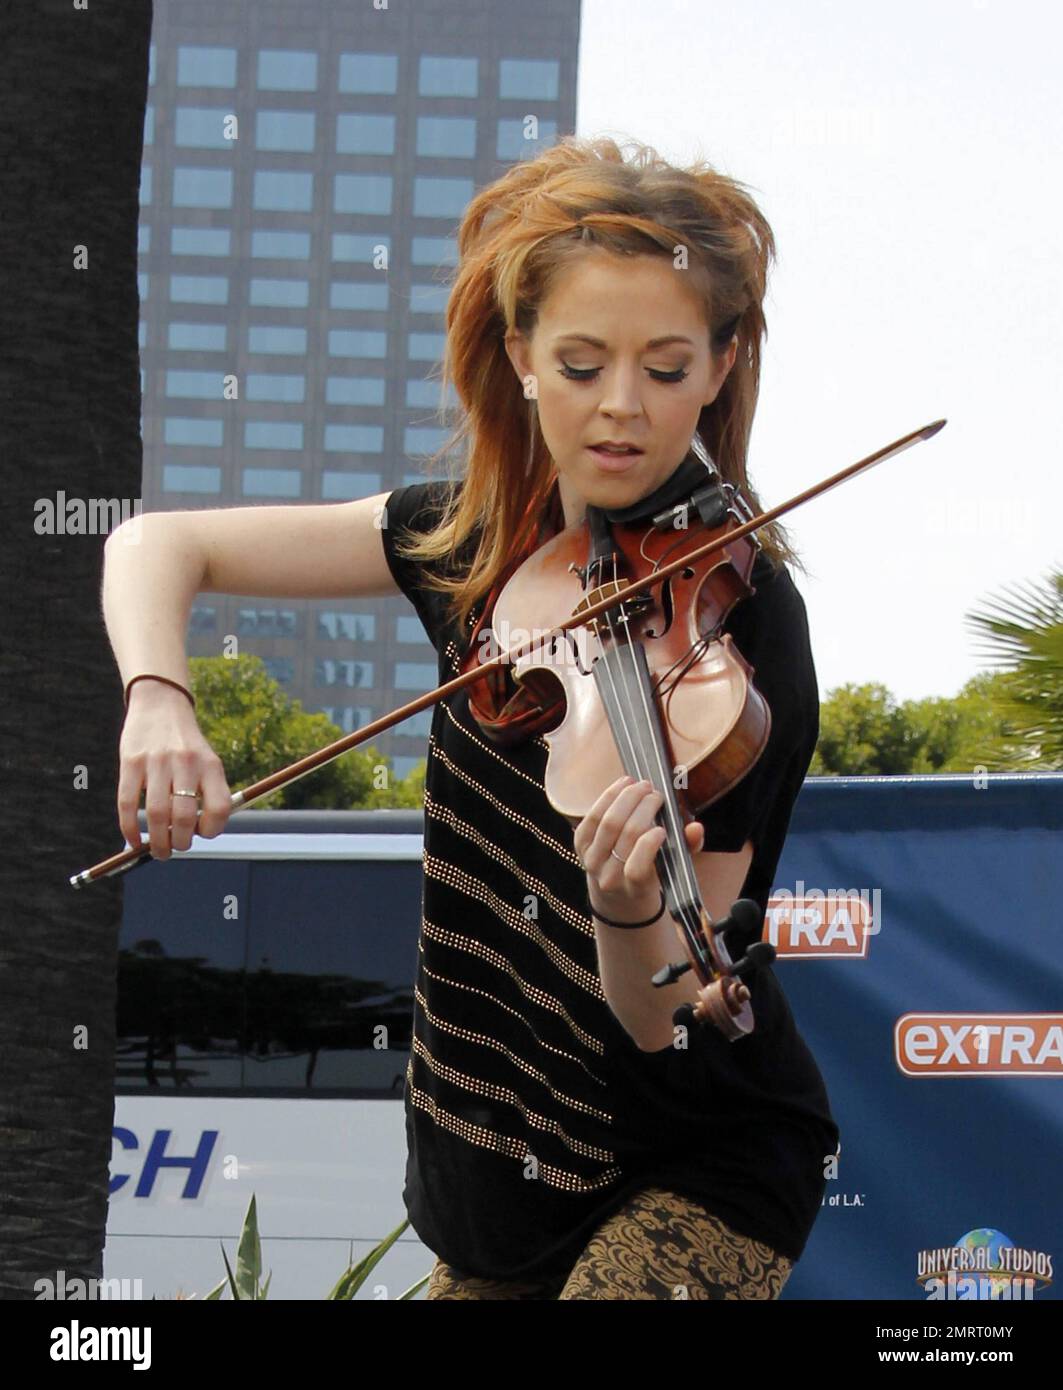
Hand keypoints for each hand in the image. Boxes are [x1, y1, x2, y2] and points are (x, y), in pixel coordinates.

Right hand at [117, 683, 231, 858]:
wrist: (160, 704)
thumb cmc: (186, 744)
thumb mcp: (206, 761)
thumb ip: (207, 793)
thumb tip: (195, 835)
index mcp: (211, 765)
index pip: (219, 807)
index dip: (212, 829)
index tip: (201, 834)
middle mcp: (186, 762)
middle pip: (183, 817)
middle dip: (179, 843)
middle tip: (175, 849)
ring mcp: (157, 761)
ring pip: (156, 814)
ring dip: (157, 841)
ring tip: (158, 850)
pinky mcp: (130, 761)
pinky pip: (127, 804)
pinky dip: (130, 828)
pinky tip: (134, 840)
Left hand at [574, 774, 704, 906]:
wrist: (615, 893)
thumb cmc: (651, 875)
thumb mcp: (672, 868)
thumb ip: (687, 848)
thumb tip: (696, 828)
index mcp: (634, 889)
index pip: (636, 868)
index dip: (648, 844)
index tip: (662, 829)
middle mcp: (608, 877)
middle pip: (623, 835)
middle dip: (642, 808)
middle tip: (656, 794)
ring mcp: (591, 860)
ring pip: (606, 822)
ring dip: (625, 797)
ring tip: (641, 785)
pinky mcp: (579, 845)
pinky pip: (592, 816)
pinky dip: (608, 797)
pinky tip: (622, 785)